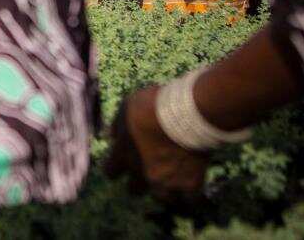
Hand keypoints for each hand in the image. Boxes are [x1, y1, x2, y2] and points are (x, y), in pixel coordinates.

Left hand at [105, 87, 209, 201]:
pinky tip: (193, 182)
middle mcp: (142, 173)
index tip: (121, 163)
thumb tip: (112, 136)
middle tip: (148, 170)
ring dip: (165, 190)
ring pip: (162, 198)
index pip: (110, 172)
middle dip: (139, 182)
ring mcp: (167, 181)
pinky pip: (190, 198)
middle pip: (134, 190)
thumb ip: (117, 126)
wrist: (188, 113)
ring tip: (172, 180)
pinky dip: (191, 192)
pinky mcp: (190, 184)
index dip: (116, 168)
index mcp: (124, 155)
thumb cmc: (154, 105)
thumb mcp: (126, 108)